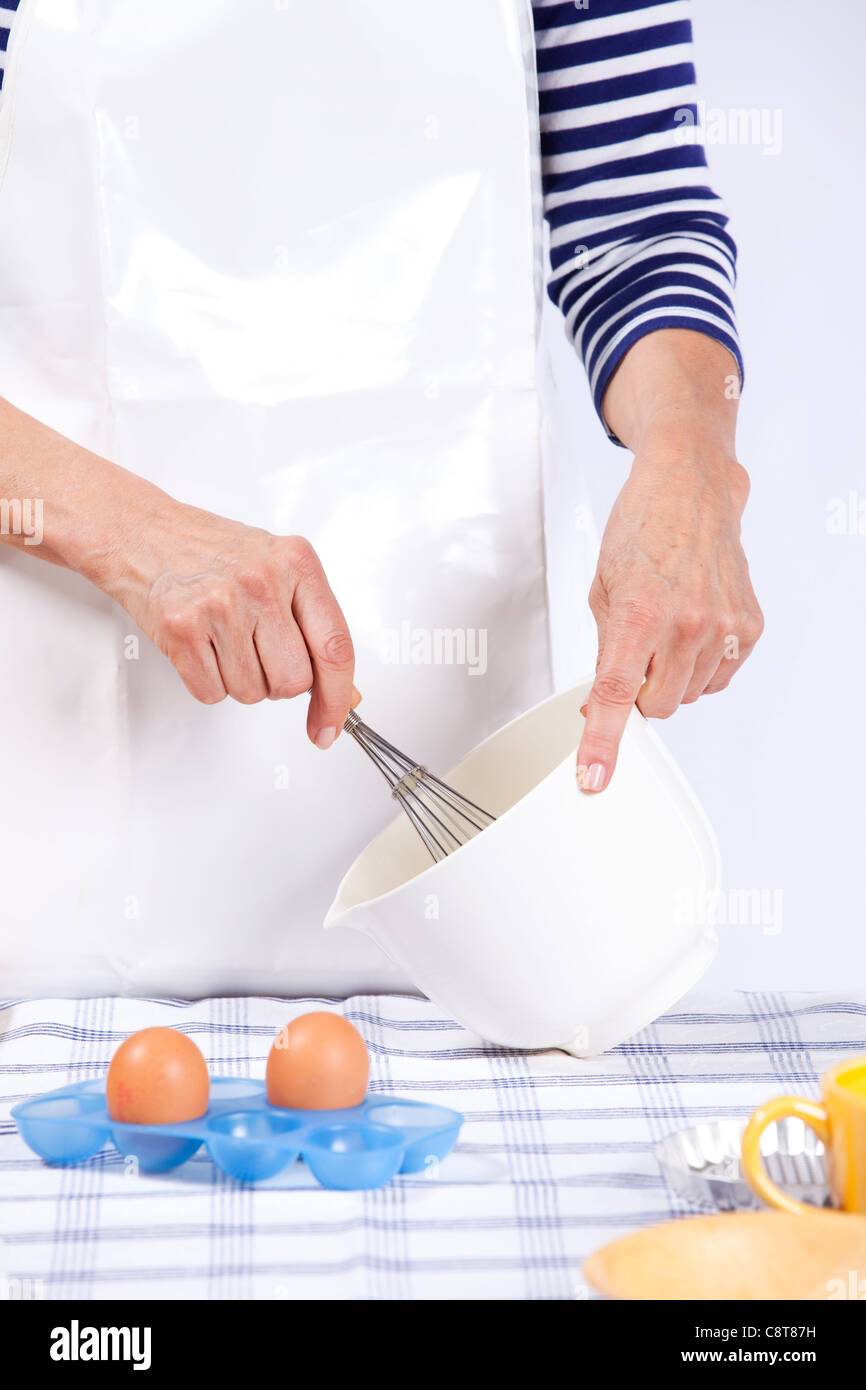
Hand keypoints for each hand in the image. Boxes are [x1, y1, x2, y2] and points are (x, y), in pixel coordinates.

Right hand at [94, 494, 355, 746]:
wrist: (143, 532)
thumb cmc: (213, 552)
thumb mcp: (279, 570)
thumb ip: (315, 626)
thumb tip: (347, 693)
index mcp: (297, 563)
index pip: (335, 646)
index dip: (337, 698)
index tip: (330, 726)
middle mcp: (262, 581)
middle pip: (294, 681)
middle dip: (278, 682)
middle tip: (257, 651)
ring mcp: (220, 604)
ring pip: (252, 693)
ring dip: (240, 680)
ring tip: (224, 639)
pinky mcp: (181, 627)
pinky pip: (212, 693)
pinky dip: (208, 682)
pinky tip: (202, 646)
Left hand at [577, 435, 762, 791]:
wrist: (693, 488)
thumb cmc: (643, 528)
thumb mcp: (603, 589)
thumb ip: (603, 652)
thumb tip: (599, 706)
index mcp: (638, 614)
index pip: (616, 695)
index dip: (603, 743)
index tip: (593, 778)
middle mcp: (687, 624)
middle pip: (656, 706)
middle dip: (640, 691)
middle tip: (636, 652)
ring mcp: (724, 628)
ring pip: (688, 696)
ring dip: (671, 678)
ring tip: (666, 627)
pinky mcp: (749, 628)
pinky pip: (718, 679)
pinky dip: (700, 666)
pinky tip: (692, 628)